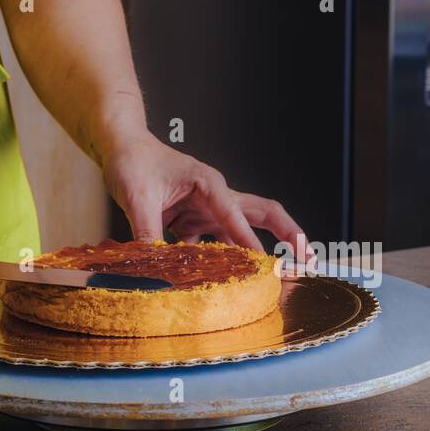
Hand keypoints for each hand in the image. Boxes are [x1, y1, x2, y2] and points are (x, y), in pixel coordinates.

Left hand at [102, 128, 311, 263]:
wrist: (122, 147)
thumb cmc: (133, 161)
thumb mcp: (136, 197)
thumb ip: (146, 232)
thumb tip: (151, 266)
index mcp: (208, 183)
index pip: (235, 213)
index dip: (248, 239)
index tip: (261, 261)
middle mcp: (215, 197)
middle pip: (263, 213)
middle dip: (288, 234)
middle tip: (307, 258)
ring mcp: (209, 210)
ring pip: (243, 232)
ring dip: (258, 253)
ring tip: (274, 278)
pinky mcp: (196, 221)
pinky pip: (215, 245)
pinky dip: (219, 263)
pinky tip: (221, 282)